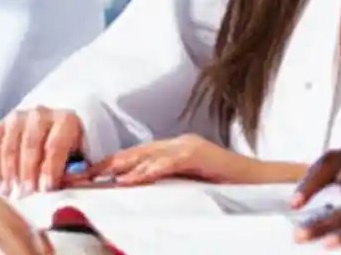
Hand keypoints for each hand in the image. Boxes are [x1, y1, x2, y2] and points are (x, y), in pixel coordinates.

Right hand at [0, 107, 83, 195]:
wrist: (54, 129)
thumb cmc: (70, 150)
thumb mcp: (81, 159)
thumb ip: (78, 173)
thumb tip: (71, 187)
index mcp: (66, 120)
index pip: (56, 145)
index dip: (50, 168)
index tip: (46, 189)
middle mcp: (41, 114)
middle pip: (31, 143)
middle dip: (28, 171)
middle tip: (26, 192)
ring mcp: (19, 116)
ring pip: (10, 143)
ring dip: (8, 169)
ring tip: (9, 191)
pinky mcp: (3, 123)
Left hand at [77, 134, 272, 186]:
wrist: (262, 180)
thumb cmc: (227, 187)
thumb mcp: (189, 187)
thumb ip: (166, 186)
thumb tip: (137, 195)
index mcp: (172, 151)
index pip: (134, 157)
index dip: (108, 166)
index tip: (84, 177)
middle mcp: (176, 144)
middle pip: (133, 153)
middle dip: (104, 164)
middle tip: (78, 175)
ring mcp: (187, 146)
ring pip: (146, 154)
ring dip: (118, 166)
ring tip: (94, 176)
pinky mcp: (198, 153)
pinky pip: (167, 162)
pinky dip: (146, 170)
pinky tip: (129, 178)